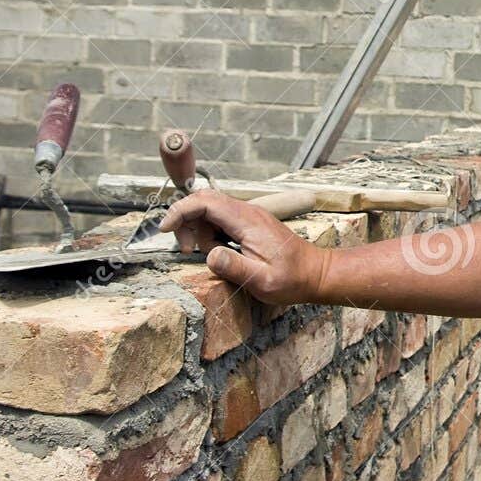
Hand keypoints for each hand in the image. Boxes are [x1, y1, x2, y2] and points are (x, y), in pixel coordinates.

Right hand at [158, 189, 328, 305]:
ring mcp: (249, 216)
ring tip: (213, 256)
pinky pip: (221, 220)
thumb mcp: (261, 280)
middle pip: (204, 201)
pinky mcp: (250, 224)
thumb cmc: (292, 279)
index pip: (205, 202)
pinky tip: (221, 253)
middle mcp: (247, 212)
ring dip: (200, 232)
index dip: (180, 211)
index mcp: (247, 221)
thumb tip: (208, 255)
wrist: (315, 273)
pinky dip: (212, 234)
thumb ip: (233, 267)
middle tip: (188, 250)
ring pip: (210, 211)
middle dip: (186, 221)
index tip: (164, 229)